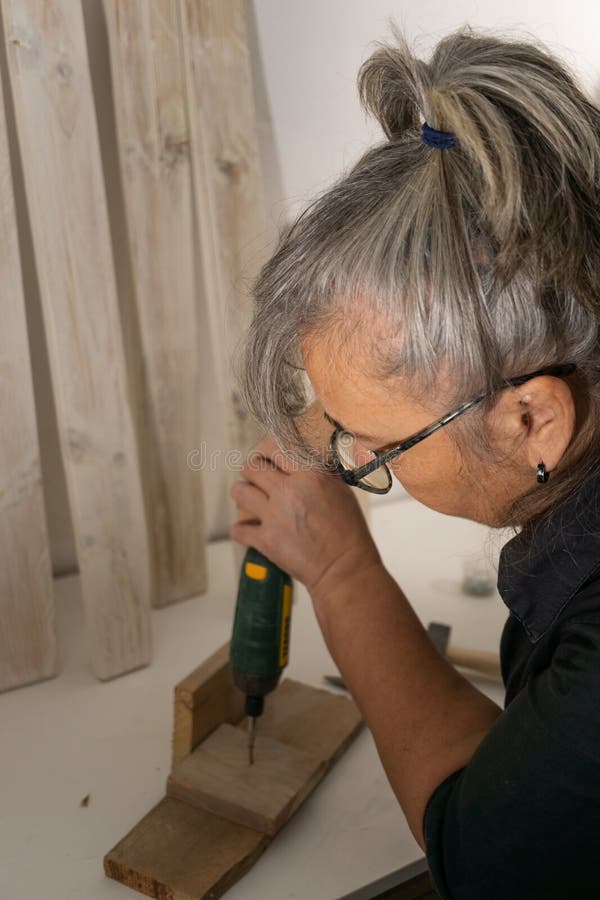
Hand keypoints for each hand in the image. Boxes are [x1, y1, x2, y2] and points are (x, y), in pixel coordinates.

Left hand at [229, 435, 381, 598]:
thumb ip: (319, 471)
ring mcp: (274, 516)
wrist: (344, 569)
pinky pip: (238, 528)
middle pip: (251, 467)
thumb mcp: (341, 491)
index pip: (274, 447)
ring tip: (252, 500)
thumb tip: (305, 456)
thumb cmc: (349, 532)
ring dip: (243, 494)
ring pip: (239, 491)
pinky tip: (250, 530)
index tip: (265, 454)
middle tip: (258, 477)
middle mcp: (288, 491)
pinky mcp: (265, 540)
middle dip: (252, 470)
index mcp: (310, 476)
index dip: (265, 449)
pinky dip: (241, 530)